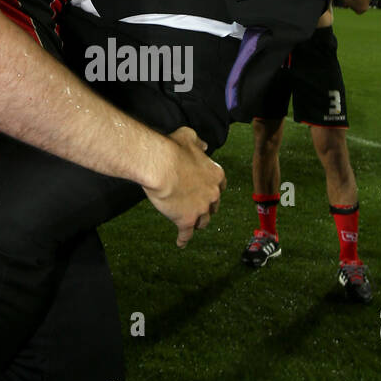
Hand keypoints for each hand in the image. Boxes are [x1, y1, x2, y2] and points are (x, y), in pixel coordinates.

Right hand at [144, 125, 225, 247]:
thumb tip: (204, 145)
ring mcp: (200, 209)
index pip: (220, 186)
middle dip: (206, 207)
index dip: (213, 189)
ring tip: (191, 224)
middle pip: (213, 206)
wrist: (159, 165)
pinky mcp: (186, 220)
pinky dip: (183, 239)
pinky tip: (181, 243)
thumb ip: (199, 142)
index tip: (207, 191)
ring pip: (203, 221)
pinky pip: (186, 234)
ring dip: (197, 222)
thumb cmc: (172, 148)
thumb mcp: (189, 137)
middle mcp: (213, 194)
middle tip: (197, 207)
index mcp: (216, 175)